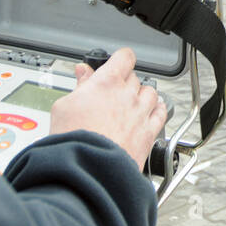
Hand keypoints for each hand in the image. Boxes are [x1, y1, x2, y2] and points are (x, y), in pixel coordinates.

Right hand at [49, 47, 167, 168]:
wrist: (88, 169)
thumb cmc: (73, 141)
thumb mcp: (63, 106)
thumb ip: (78, 86)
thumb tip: (82, 72)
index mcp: (107, 83)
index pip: (124, 57)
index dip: (120, 59)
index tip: (116, 63)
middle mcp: (128, 95)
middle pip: (134, 77)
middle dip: (125, 83)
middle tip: (113, 93)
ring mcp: (141, 113)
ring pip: (151, 93)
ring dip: (142, 95)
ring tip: (131, 104)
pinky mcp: (149, 133)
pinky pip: (161, 113)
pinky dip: (158, 110)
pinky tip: (151, 113)